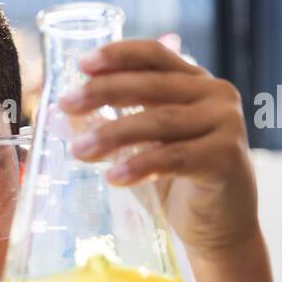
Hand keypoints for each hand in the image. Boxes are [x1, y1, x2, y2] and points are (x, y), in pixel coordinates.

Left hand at [58, 38, 259, 259]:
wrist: (219, 226)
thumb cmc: (176, 182)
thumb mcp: (139, 147)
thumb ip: (108, 125)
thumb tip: (55, 117)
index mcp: (194, 83)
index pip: (154, 55)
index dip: (118, 55)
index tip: (82, 64)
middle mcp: (215, 95)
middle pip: (152, 84)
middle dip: (104, 92)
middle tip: (66, 105)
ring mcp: (226, 124)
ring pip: (159, 121)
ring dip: (113, 134)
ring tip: (79, 150)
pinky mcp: (226, 157)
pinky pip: (174, 157)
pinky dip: (139, 166)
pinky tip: (112, 177)